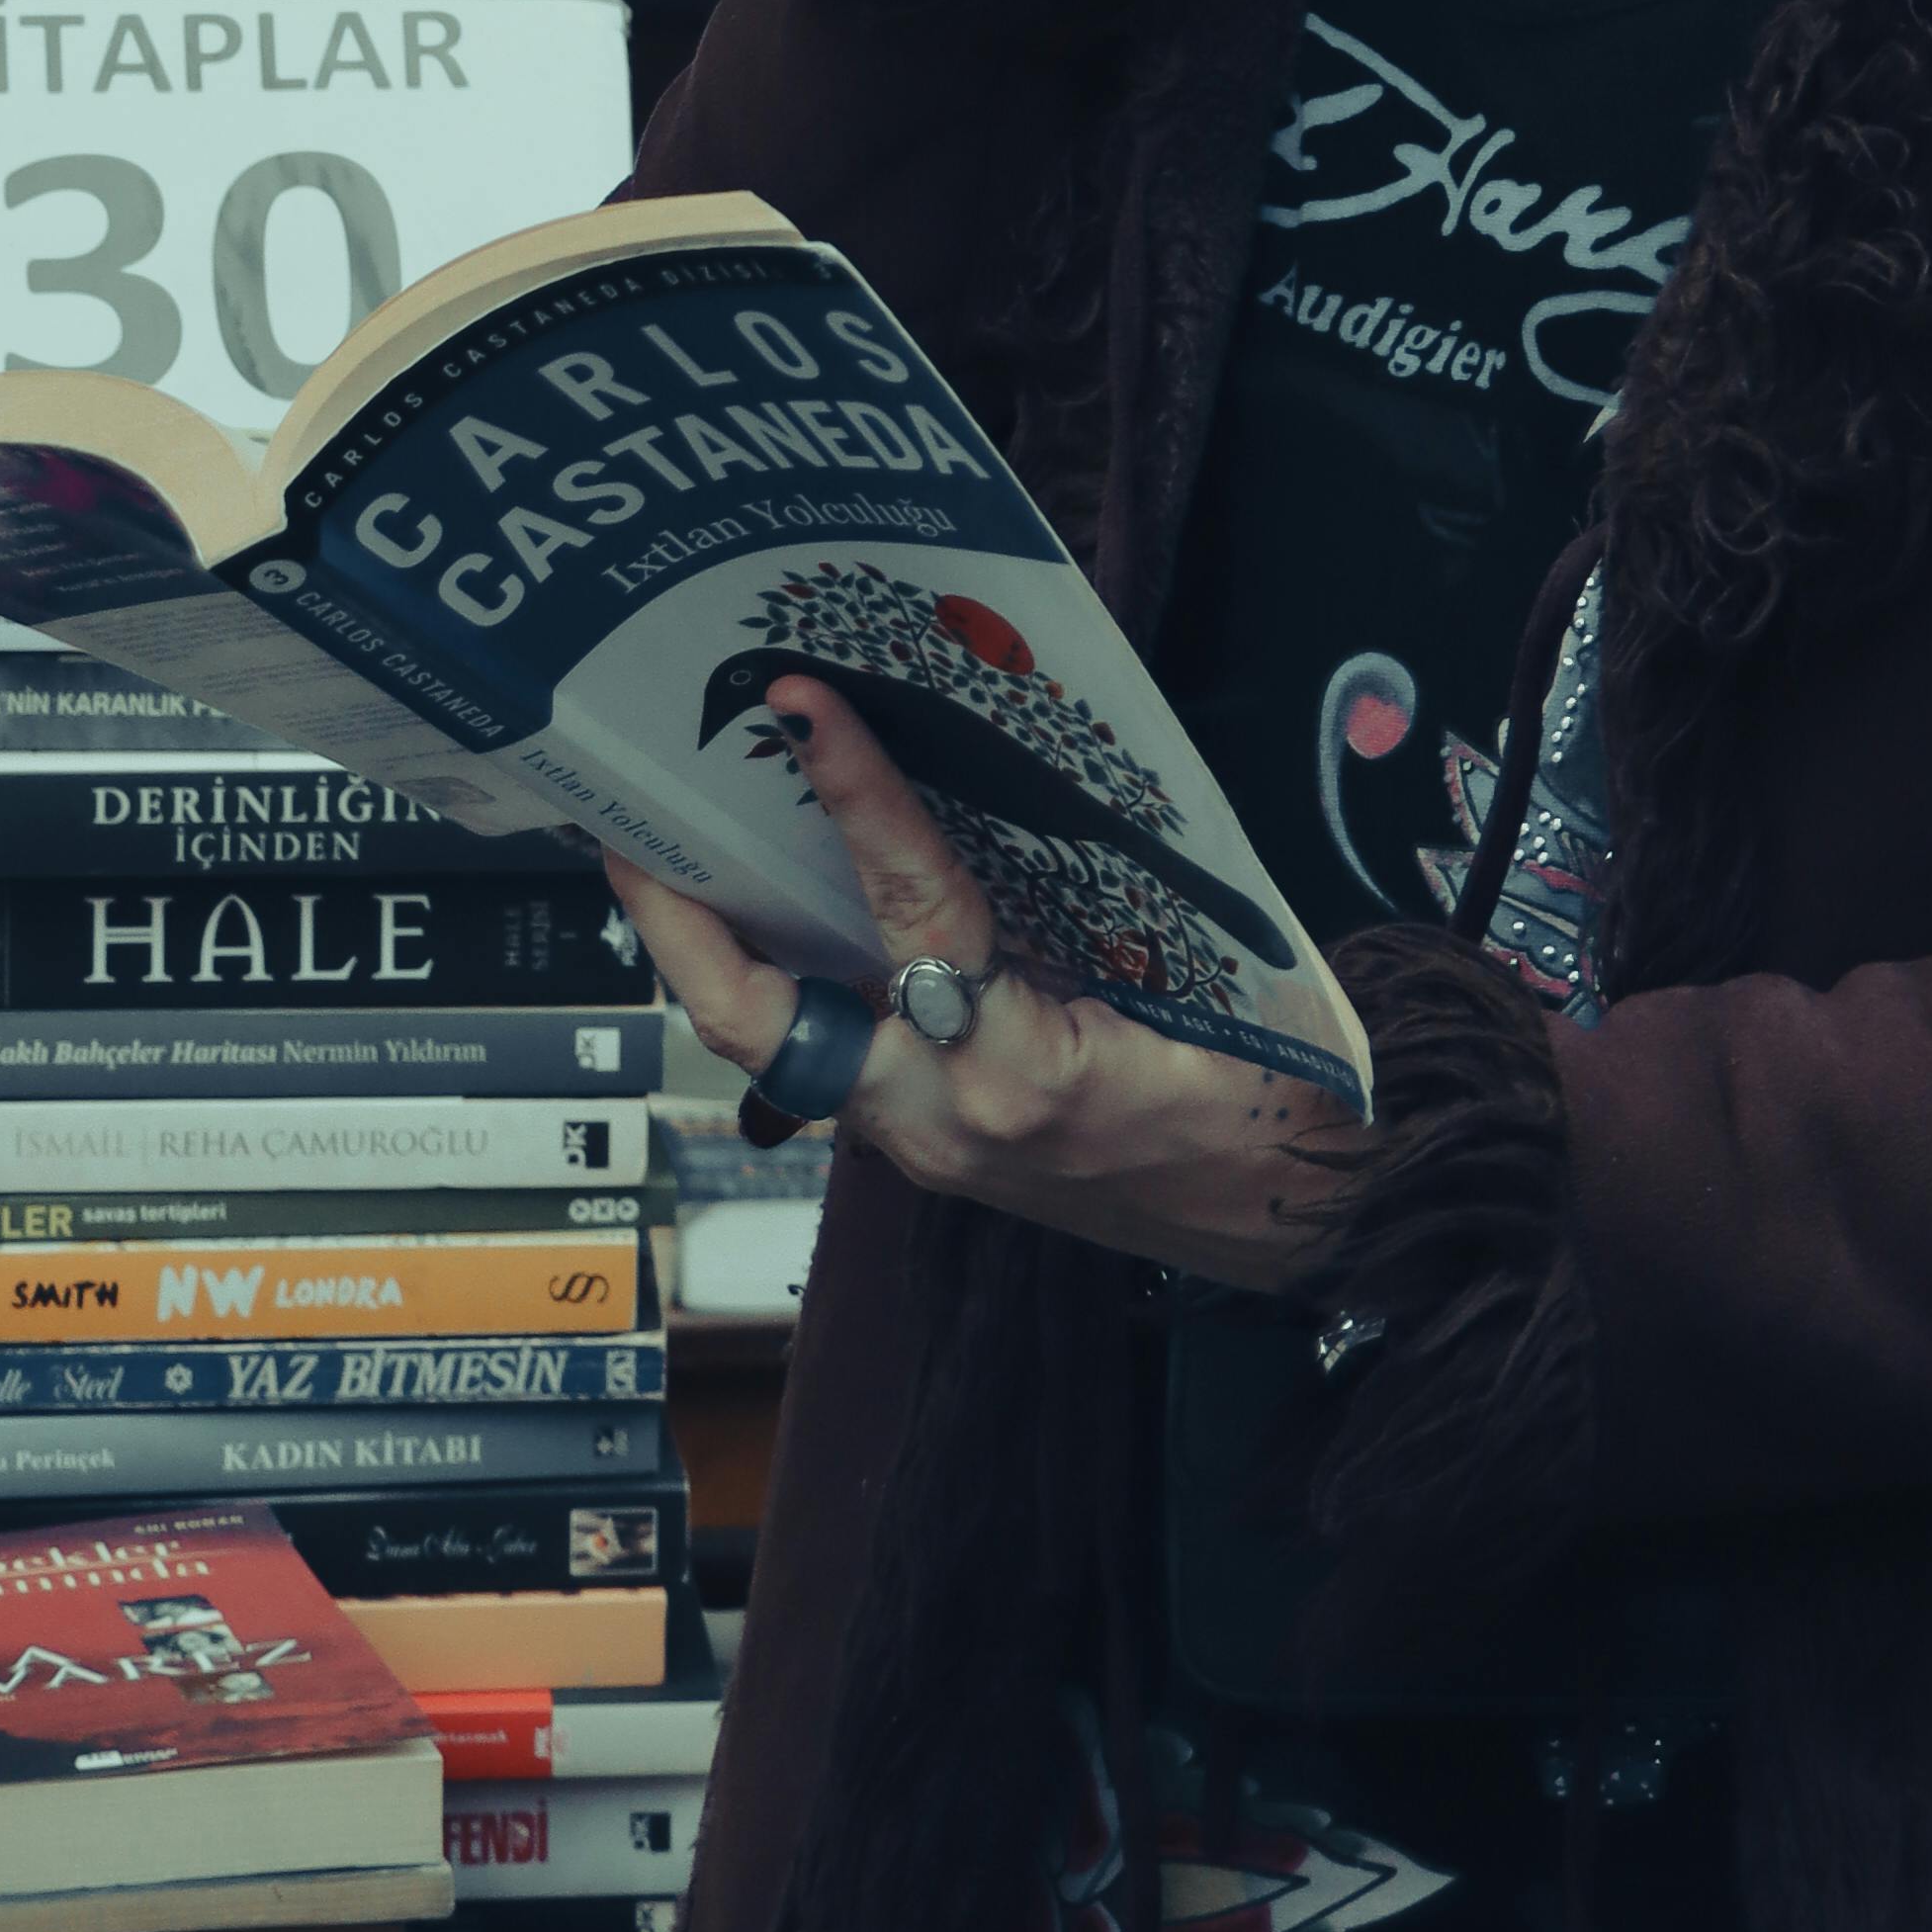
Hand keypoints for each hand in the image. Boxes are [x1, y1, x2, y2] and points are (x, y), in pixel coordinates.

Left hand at [603, 676, 1351, 1293]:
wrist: (1304, 1223)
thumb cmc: (1274, 1101)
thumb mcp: (1203, 976)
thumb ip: (1091, 896)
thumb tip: (994, 780)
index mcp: (1020, 1076)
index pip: (913, 908)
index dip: (858, 797)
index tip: (808, 708)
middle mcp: (943, 1123)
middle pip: (757, 1021)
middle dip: (676, 922)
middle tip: (627, 819)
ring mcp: (927, 1147)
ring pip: (779, 1044)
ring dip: (720, 951)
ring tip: (678, 850)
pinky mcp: (935, 1148)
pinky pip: (834, 1056)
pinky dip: (798, 980)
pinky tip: (792, 914)